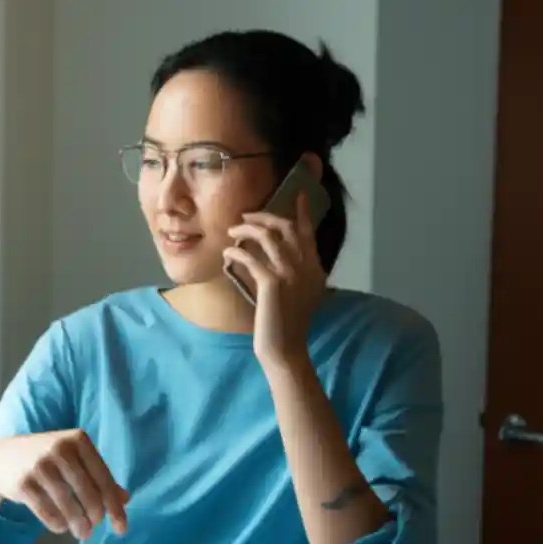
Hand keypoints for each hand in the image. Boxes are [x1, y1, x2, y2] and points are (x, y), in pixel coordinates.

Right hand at [0, 429, 128, 538]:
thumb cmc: (45, 459)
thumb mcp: (72, 460)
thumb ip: (98, 476)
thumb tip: (125, 499)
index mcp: (78, 439)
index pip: (103, 478)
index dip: (114, 506)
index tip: (121, 528)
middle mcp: (60, 448)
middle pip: (88, 492)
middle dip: (95, 517)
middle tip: (93, 528)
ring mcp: (40, 464)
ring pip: (68, 504)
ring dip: (78, 524)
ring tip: (82, 534)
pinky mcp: (24, 482)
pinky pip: (47, 511)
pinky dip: (57, 523)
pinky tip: (61, 527)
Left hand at [224, 191, 326, 368]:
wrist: (286, 349)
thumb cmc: (287, 324)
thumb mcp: (298, 293)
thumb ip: (293, 271)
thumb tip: (272, 251)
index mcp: (315, 268)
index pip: (308, 232)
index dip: (302, 211)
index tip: (300, 193)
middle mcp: (306, 267)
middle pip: (286, 227)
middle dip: (264, 217)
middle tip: (246, 216)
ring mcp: (290, 274)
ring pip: (267, 237)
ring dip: (246, 230)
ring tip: (232, 233)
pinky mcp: (272, 284)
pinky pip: (251, 258)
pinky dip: (236, 252)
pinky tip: (227, 253)